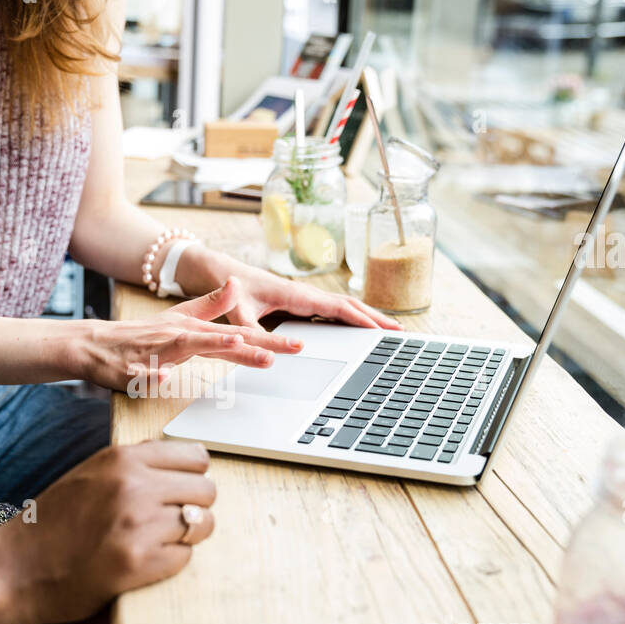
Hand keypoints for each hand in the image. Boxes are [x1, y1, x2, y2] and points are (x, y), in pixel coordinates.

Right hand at [0, 441, 217, 623]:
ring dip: (188, 536)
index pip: (195, 455)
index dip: (193, 476)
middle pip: (206, 490)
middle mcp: (133, 486)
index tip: (182, 491)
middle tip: (172, 522)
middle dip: (195, 507)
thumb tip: (184, 464)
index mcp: (122, 459)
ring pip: (202, 524)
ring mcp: (137, 525)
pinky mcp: (138, 563)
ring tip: (162, 543)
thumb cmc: (52, 523)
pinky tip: (147, 562)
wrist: (15, 568)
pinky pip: (185, 557)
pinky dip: (172, 562)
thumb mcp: (90, 475)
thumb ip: (133, 466)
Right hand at [75, 277, 303, 390]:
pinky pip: (142, 374)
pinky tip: (163, 379)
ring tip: (235, 344)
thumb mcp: (178, 317)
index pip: (236, 336)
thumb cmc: (140, 335)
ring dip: (209, 345)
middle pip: (219, 341)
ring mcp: (156, 351)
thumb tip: (236, 285)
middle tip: (281, 352)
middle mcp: (178, 336)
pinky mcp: (132, 368)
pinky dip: (152, 376)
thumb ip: (210, 305)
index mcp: (192, 330)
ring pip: (184, 347)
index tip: (296, 344)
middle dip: (251, 346)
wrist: (95, 343)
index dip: (266, 340)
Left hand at [175, 245, 401, 330]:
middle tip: (400, 334)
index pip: (336, 307)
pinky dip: (353, 317)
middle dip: (375, 318)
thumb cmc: (233, 291)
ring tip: (391, 332)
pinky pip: (334, 310)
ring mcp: (307, 297)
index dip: (360, 319)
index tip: (380, 330)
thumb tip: (268, 350)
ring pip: (344, 307)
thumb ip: (252, 331)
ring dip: (368, 317)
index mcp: (297, 295)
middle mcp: (306, 294)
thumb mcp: (239, 314)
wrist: (224, 274)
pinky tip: (362, 329)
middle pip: (349, 305)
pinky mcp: (303, 302)